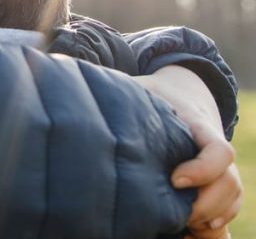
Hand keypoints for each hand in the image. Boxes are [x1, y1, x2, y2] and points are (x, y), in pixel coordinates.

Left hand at [133, 66, 242, 237]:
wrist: (183, 93)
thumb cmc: (156, 93)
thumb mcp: (141, 87)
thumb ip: (121, 91)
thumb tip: (80, 87)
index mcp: (198, 125)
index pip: (218, 151)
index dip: (204, 170)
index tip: (174, 180)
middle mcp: (213, 148)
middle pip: (228, 183)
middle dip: (206, 204)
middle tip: (175, 215)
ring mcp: (218, 166)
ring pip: (231, 197)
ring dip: (211, 217)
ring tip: (182, 227)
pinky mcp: (214, 181)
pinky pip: (228, 207)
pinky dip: (215, 224)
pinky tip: (189, 231)